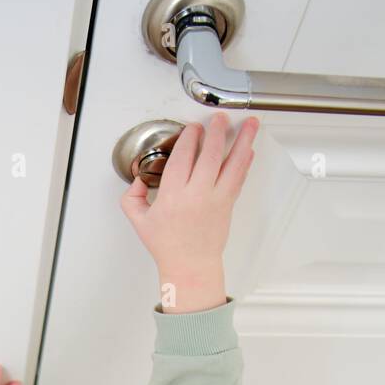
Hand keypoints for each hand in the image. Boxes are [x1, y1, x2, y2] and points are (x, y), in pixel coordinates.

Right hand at [120, 112, 258, 311]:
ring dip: (243, 141)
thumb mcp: (139, 221)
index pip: (183, 157)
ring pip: (232, 164)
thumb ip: (132, 197)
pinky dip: (245, 161)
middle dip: (217, 131)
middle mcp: (196, 195)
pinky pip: (239, 178)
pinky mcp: (228, 205)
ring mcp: (216, 199)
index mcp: (172, 195)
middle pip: (210, 154)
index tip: (193, 127)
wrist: (190, 266)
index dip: (190, 137)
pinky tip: (249, 149)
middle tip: (220, 118)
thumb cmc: (167, 245)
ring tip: (252, 124)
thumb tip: (138, 180)